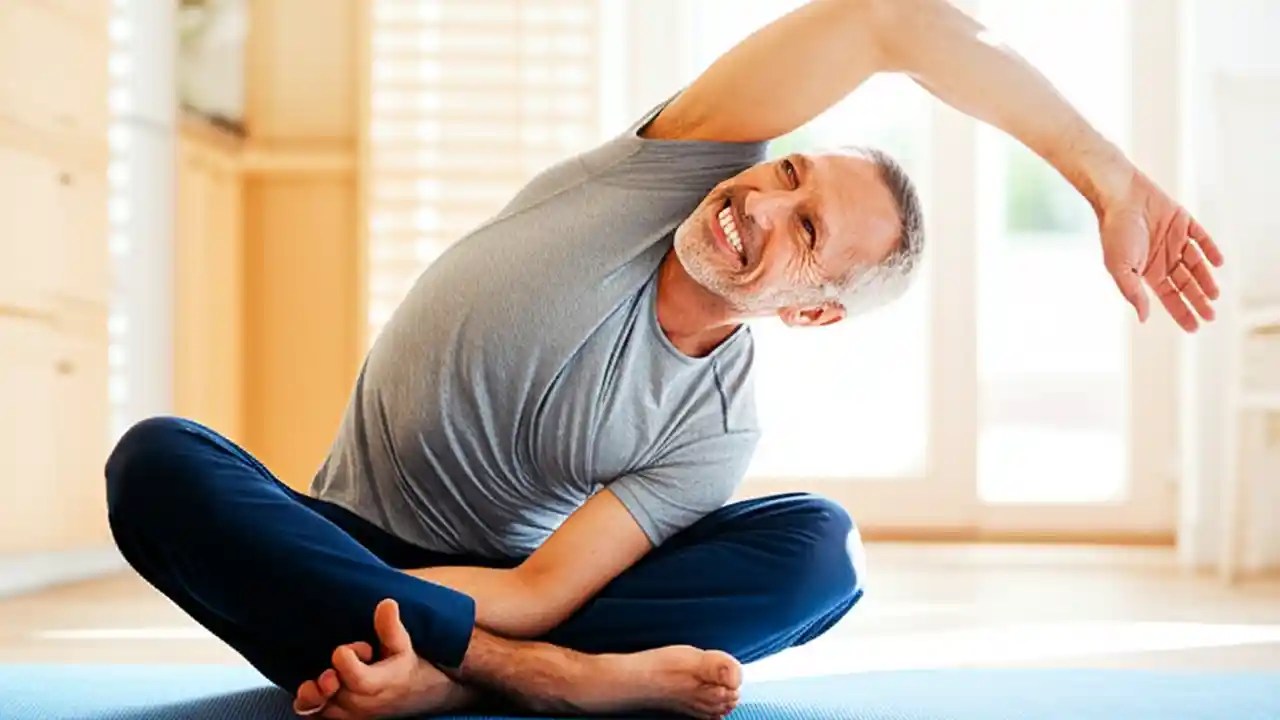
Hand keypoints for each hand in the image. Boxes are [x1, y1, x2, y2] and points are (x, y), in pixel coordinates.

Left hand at [292, 599, 473, 718]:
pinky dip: (309, 704)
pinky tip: (312, 688)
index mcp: (381, 683)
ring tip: (323, 676)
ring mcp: (349, 715)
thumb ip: (391, 628)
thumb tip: (387, 603)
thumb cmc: (405, 666)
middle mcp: (362, 704)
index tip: (356, 648)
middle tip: (341, 658)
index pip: (357, 678)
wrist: (416, 696)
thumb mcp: (403, 645)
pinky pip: (314, 716)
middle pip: (333, 691)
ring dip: (313, 691)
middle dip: (331, 671)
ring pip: (319, 707)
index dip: (348, 658)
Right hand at [1099, 168, 1224, 331]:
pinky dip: (1211, 250)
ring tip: (1215, 294)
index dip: (1181, 312)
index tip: (1194, 327)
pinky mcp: (1182, 222)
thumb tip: (1143, 317)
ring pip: (1196, 265)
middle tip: (1210, 316)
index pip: (1168, 297)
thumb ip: (1132, 292)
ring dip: (1206, 280)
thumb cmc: (1114, 232)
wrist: (1119, 196)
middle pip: (1185, 284)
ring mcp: (1174, 240)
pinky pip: (1201, 238)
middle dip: (1198, 300)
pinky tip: (1218, 263)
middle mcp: (1163, 258)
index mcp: (1147, 271)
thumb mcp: (1119, 267)